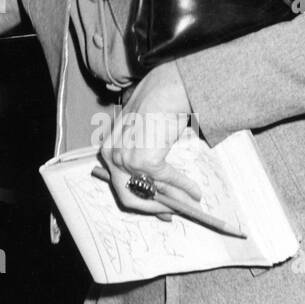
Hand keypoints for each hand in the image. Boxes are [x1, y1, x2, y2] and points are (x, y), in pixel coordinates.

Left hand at [99, 62, 201, 217]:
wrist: (165, 91)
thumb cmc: (156, 106)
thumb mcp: (142, 134)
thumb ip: (143, 158)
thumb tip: (157, 184)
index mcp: (109, 148)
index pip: (121, 184)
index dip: (141, 200)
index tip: (158, 208)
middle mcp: (112, 155)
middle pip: (129, 196)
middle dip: (153, 207)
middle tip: (172, 213)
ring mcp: (125, 160)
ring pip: (151, 193)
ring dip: (175, 199)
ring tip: (193, 204)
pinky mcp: (144, 162)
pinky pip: (167, 181)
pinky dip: (184, 187)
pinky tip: (196, 191)